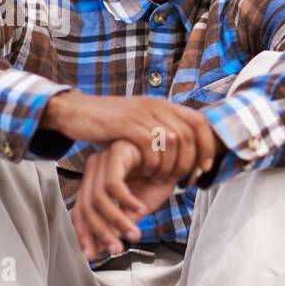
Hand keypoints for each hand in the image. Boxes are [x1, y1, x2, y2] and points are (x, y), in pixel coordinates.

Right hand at [44, 90, 217, 183]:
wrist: (77, 111)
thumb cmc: (111, 123)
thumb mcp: (142, 123)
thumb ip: (162, 133)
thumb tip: (186, 153)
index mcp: (164, 106)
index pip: (199, 121)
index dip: (207, 145)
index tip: (205, 167)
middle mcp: (156, 106)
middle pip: (189, 134)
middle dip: (190, 162)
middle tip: (181, 179)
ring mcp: (141, 114)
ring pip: (172, 141)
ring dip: (170, 164)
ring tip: (161, 178)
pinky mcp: (126, 125)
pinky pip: (150, 146)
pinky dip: (153, 163)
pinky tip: (146, 173)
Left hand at [71, 139, 178, 261]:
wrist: (177, 155)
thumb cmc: (157, 179)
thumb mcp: (138, 206)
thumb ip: (121, 222)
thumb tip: (104, 248)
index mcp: (94, 181)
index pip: (81, 212)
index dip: (85, 235)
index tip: (93, 255)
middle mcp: (93, 169)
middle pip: (87, 208)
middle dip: (102, 233)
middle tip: (117, 249)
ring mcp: (103, 159)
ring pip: (99, 199)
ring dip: (118, 221)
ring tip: (134, 233)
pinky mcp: (116, 152)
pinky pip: (114, 184)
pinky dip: (127, 201)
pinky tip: (141, 209)